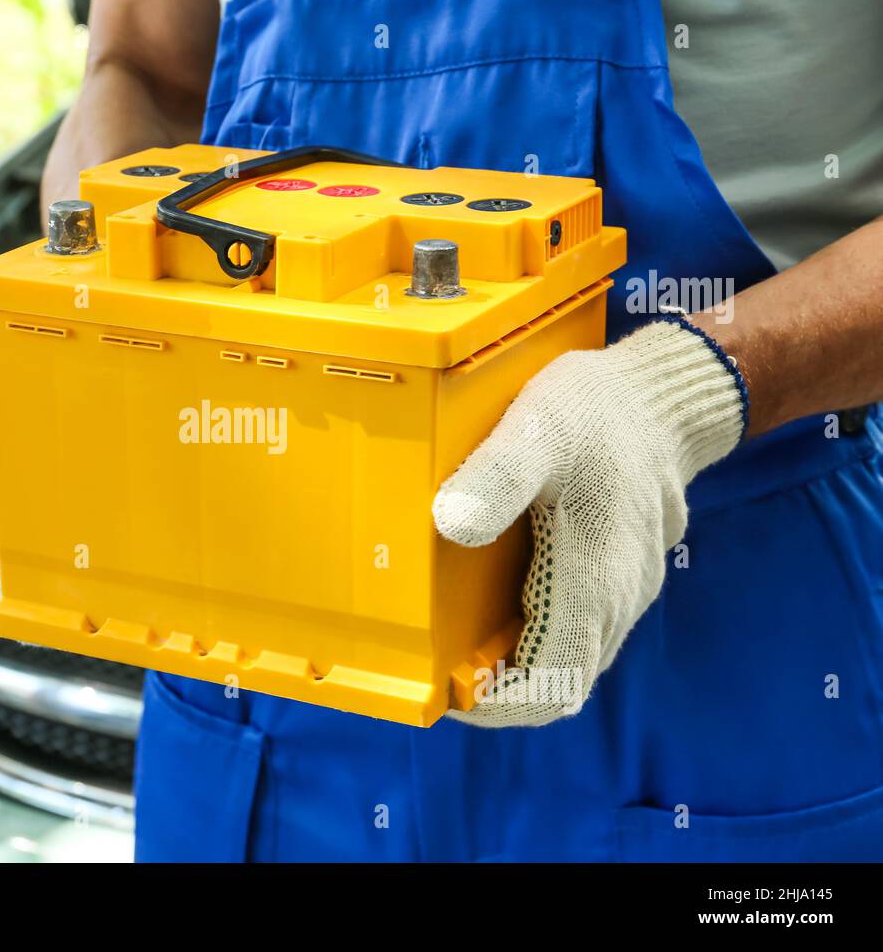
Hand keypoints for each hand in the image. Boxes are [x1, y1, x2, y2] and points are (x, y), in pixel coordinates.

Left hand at [432, 319, 745, 726]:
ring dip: (518, 670)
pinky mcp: (619, 576)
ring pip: (571, 662)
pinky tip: (495, 612)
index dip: (498, 705)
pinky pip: (578, 632)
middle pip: (559, 686)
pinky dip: (537, 641)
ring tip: (458, 650)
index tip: (448, 695)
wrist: (662, 397)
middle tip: (440, 673)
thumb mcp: (536, 431)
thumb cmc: (596, 413)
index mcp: (594, 583)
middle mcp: (616, 601)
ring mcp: (623, 592)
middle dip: (499, 694)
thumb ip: (496, 478)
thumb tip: (450, 524)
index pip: (550, 684)